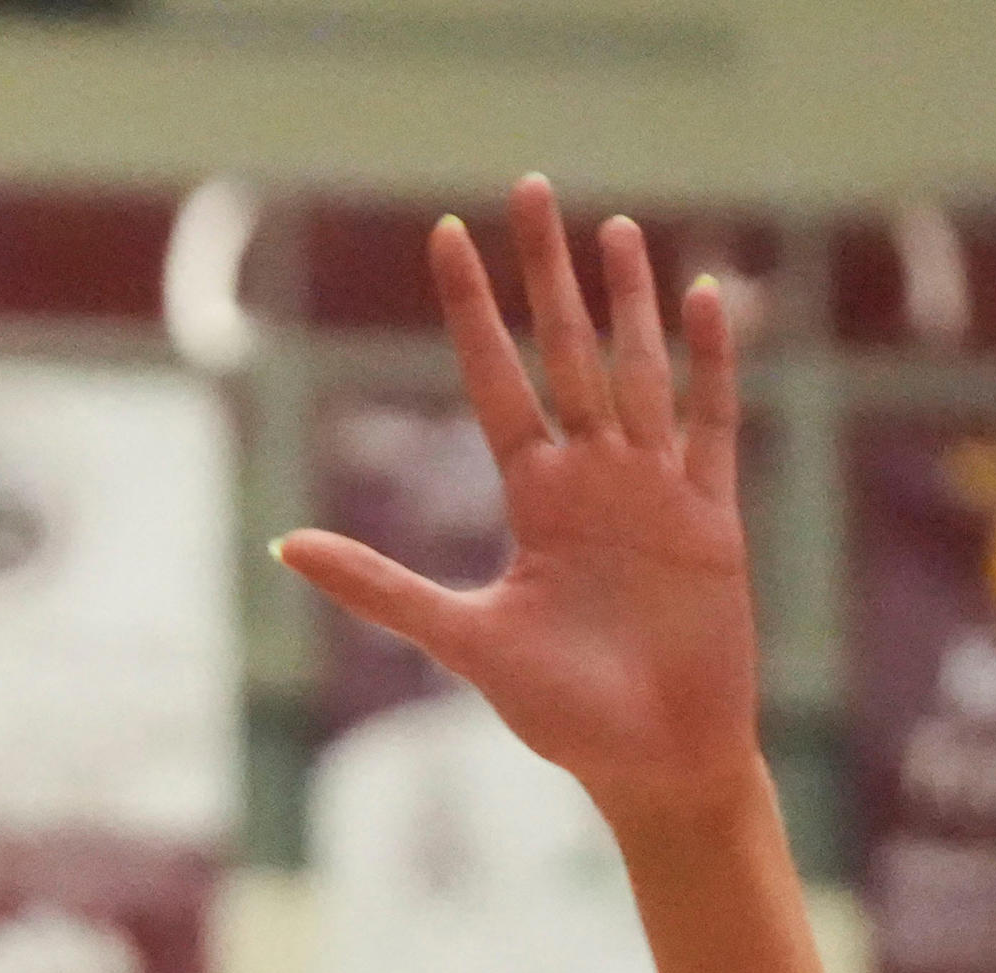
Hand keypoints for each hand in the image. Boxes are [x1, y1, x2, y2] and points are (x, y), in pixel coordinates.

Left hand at [272, 179, 758, 834]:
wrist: (652, 762)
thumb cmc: (560, 715)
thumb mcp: (463, 639)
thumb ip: (379, 587)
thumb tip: (282, 545)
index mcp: (533, 500)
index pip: (496, 381)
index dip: (474, 310)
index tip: (447, 238)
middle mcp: (592, 481)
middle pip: (566, 353)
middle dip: (548, 275)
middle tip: (531, 188)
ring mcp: (654, 491)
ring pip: (639, 371)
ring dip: (628, 301)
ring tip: (615, 228)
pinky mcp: (712, 515)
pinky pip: (713, 422)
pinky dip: (711, 364)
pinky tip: (703, 298)